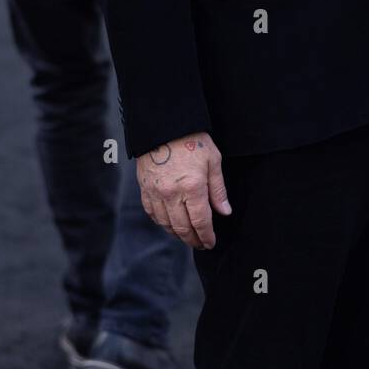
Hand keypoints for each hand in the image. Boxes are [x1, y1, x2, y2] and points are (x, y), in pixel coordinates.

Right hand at [137, 131, 230, 249]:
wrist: (163, 124)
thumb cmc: (191, 139)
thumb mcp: (213, 160)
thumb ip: (218, 189)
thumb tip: (224, 212)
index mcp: (192, 187)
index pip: (200, 222)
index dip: (206, 236)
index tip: (210, 243)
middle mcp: (172, 194)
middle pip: (182, 227)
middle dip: (192, 239)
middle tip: (200, 244)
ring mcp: (156, 192)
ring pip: (166, 224)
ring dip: (177, 234)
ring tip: (187, 236)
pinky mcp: (144, 188)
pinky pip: (152, 213)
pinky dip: (161, 222)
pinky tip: (169, 223)